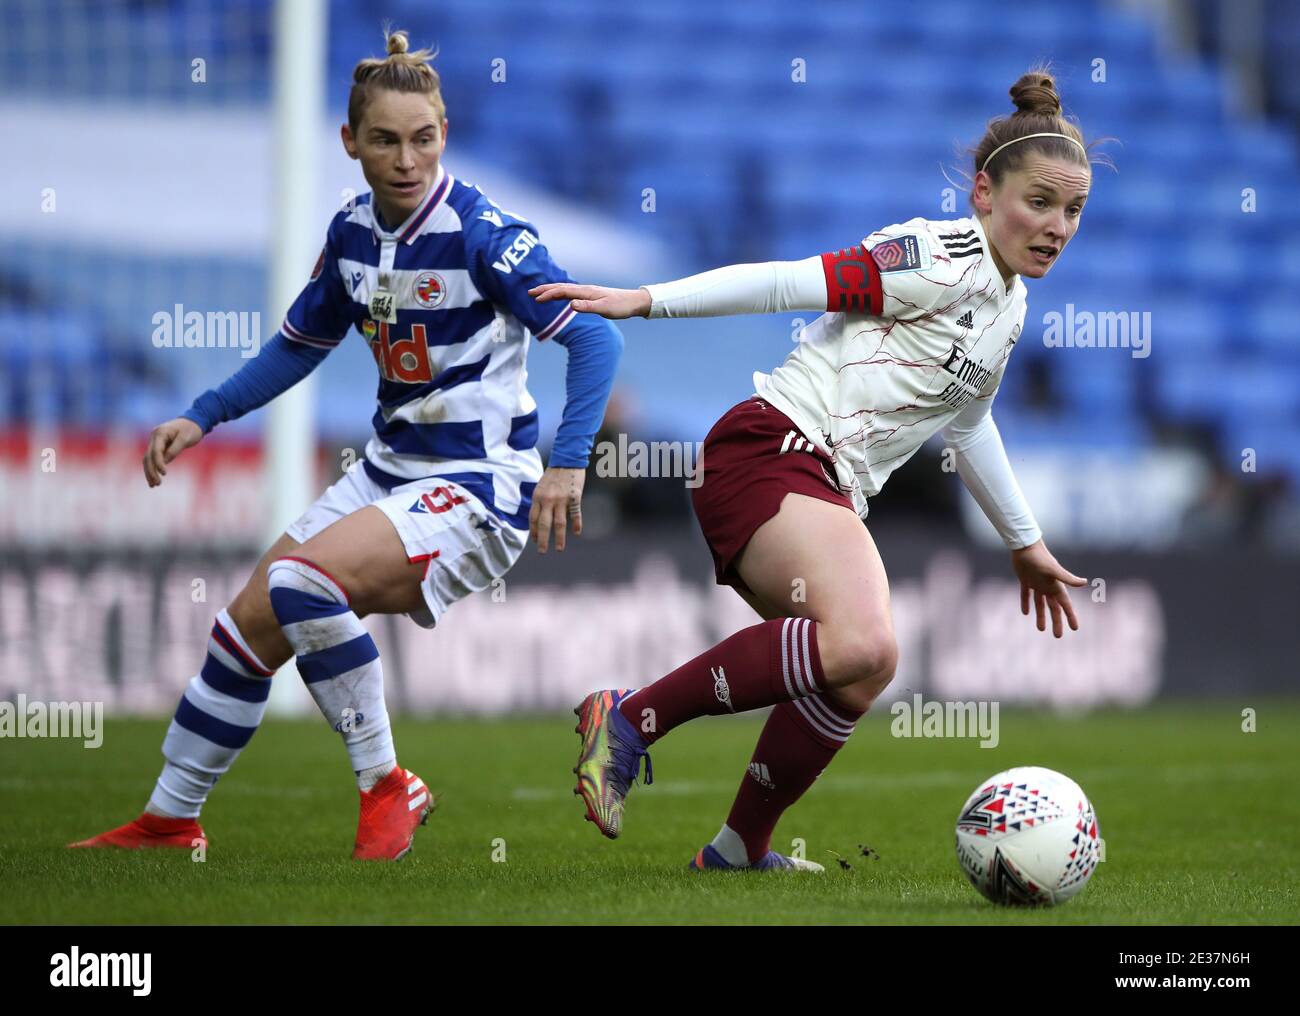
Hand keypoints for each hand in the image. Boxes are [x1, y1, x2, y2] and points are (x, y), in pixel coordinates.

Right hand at [143, 417, 202, 486]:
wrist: (193, 422)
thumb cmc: (191, 429)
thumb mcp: (185, 439)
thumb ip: (175, 449)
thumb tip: (164, 462)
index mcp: (160, 433)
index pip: (156, 451)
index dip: (158, 463)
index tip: (164, 474)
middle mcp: (154, 437)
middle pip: (148, 456)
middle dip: (151, 471)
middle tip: (157, 484)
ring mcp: (155, 441)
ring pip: (148, 459)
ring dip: (149, 472)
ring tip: (154, 485)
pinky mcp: (158, 446)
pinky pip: (153, 459)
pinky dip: (153, 468)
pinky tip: (154, 479)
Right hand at [529, 283, 650, 319]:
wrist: (634, 302)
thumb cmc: (620, 306)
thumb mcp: (604, 309)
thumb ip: (587, 307)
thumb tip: (570, 304)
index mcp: (586, 292)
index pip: (563, 291)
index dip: (548, 294)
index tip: (536, 298)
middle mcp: (585, 289)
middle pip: (561, 287)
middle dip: (545, 289)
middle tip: (530, 293)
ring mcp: (588, 292)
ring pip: (565, 289)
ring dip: (551, 290)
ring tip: (540, 294)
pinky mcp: (591, 295)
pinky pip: (571, 293)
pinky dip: (561, 293)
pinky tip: (559, 297)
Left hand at [529, 466, 585, 552]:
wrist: (567, 459)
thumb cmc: (554, 474)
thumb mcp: (541, 487)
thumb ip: (540, 501)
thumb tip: (538, 518)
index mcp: (537, 497)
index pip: (533, 518)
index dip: (533, 531)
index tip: (534, 541)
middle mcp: (548, 499)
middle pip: (544, 524)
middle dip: (542, 540)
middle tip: (542, 551)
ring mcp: (561, 499)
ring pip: (559, 523)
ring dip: (559, 538)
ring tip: (559, 549)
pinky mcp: (574, 497)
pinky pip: (575, 514)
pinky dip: (576, 524)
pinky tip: (576, 532)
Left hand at [1011, 539, 1086, 637]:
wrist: (1025, 546)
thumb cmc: (1040, 558)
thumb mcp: (1054, 570)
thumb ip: (1068, 578)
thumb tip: (1085, 582)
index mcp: (1056, 586)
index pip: (1065, 605)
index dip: (1070, 616)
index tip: (1075, 628)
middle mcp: (1048, 586)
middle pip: (1054, 608)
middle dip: (1056, 622)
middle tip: (1058, 636)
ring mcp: (1037, 584)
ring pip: (1040, 604)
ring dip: (1041, 616)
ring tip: (1041, 629)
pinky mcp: (1025, 580)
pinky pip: (1026, 595)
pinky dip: (1026, 603)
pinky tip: (1025, 612)